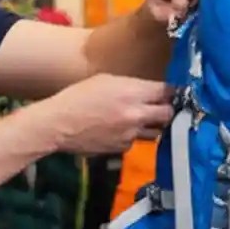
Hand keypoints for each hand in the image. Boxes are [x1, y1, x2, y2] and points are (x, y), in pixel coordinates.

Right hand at [46, 74, 173, 154]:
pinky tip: (118, 130)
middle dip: (166, 109)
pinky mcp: (123, 148)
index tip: (169, 92)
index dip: (171, 91)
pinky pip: (137, 141)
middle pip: (169, 114)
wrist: (58, 124)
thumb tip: (147, 92)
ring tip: (140, 120)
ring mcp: (132, 134)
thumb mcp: (105, 80)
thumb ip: (131, 86)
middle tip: (160, 107)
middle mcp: (138, 114)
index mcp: (133, 92)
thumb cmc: (78, 96)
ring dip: (152, 125)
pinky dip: (132, 136)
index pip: (167, 91)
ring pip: (156, 131)